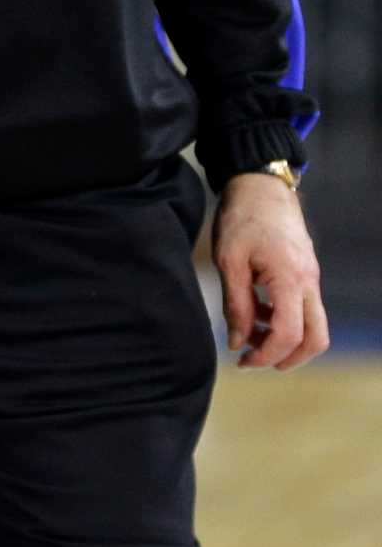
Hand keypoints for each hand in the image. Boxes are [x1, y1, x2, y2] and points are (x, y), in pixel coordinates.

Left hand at [212, 174, 328, 370]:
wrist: (260, 186)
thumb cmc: (242, 218)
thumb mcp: (229, 261)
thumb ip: (236, 305)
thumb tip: (237, 342)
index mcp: (290, 279)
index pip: (288, 334)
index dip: (266, 355)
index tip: (242, 360)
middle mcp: (309, 281)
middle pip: (316, 338)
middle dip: (288, 359)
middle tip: (254, 361)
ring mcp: (311, 277)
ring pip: (314, 325)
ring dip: (285, 339)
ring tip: (249, 335)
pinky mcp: (306, 272)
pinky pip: (305, 308)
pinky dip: (285, 320)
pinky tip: (256, 313)